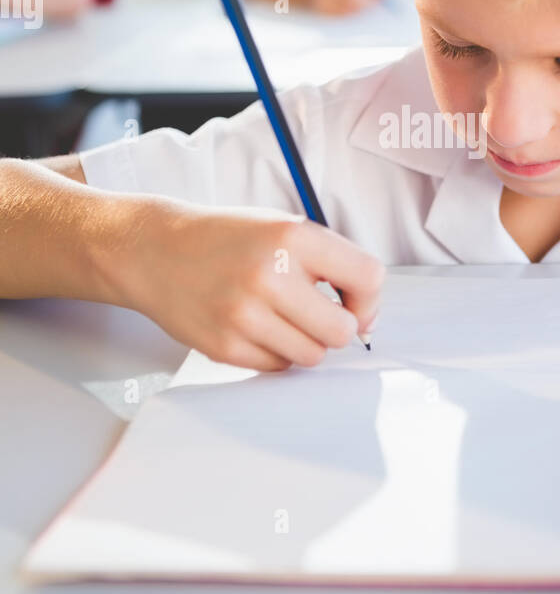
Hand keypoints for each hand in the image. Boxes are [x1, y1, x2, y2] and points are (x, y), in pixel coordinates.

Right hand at [115, 198, 383, 370]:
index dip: (368, 299)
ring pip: (312, 355)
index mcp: (292, 235)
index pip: (367, 278)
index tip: (355, 304)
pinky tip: (256, 327)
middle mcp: (269, 274)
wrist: (157, 251)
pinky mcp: (225, 346)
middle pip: (342, 331)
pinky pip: (278, 366)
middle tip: (316, 314)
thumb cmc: (227, 240)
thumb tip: (365, 320)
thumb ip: (330, 262)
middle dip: (336, 327)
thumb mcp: (282, 227)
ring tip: (282, 318)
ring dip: (306, 343)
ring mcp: (244, 314)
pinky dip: (275, 352)